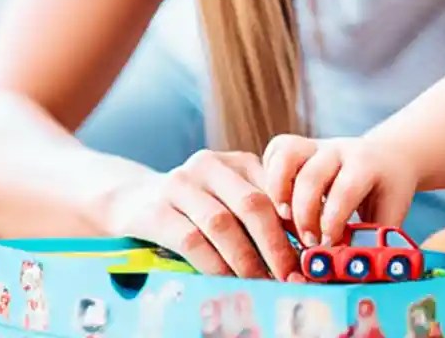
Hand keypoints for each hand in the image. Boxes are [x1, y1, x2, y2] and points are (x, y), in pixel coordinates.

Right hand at [102, 149, 301, 280]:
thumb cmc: (194, 206)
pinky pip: (191, 241)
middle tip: (291, 274)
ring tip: (263, 283)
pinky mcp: (154, 210)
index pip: (276, 188)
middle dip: (276, 245)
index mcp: (237, 160)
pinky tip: (228, 282)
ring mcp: (179, 184)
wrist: (131, 200)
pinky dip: (214, 265)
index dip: (297, 222)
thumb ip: (263, 212)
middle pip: (252, 204)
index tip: (313, 252)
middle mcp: (209, 165)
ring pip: (222, 224)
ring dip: (246, 260)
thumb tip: (307, 245)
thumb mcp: (229, 198)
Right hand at [262, 135, 417, 247]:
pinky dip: (269, 176)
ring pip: (288, 155)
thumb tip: (353, 272)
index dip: (333, 221)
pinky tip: (277, 202)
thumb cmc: (387, 191)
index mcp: (366, 165)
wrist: (388, 156)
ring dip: (279, 190)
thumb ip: (373, 238)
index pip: (344, 190)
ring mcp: (317, 145)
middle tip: (308, 242)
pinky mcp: (299, 146)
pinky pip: (275, 151)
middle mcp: (339, 150)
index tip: (328, 246)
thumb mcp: (389, 212)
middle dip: (305, 214)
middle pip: (312, 176)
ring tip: (283, 218)